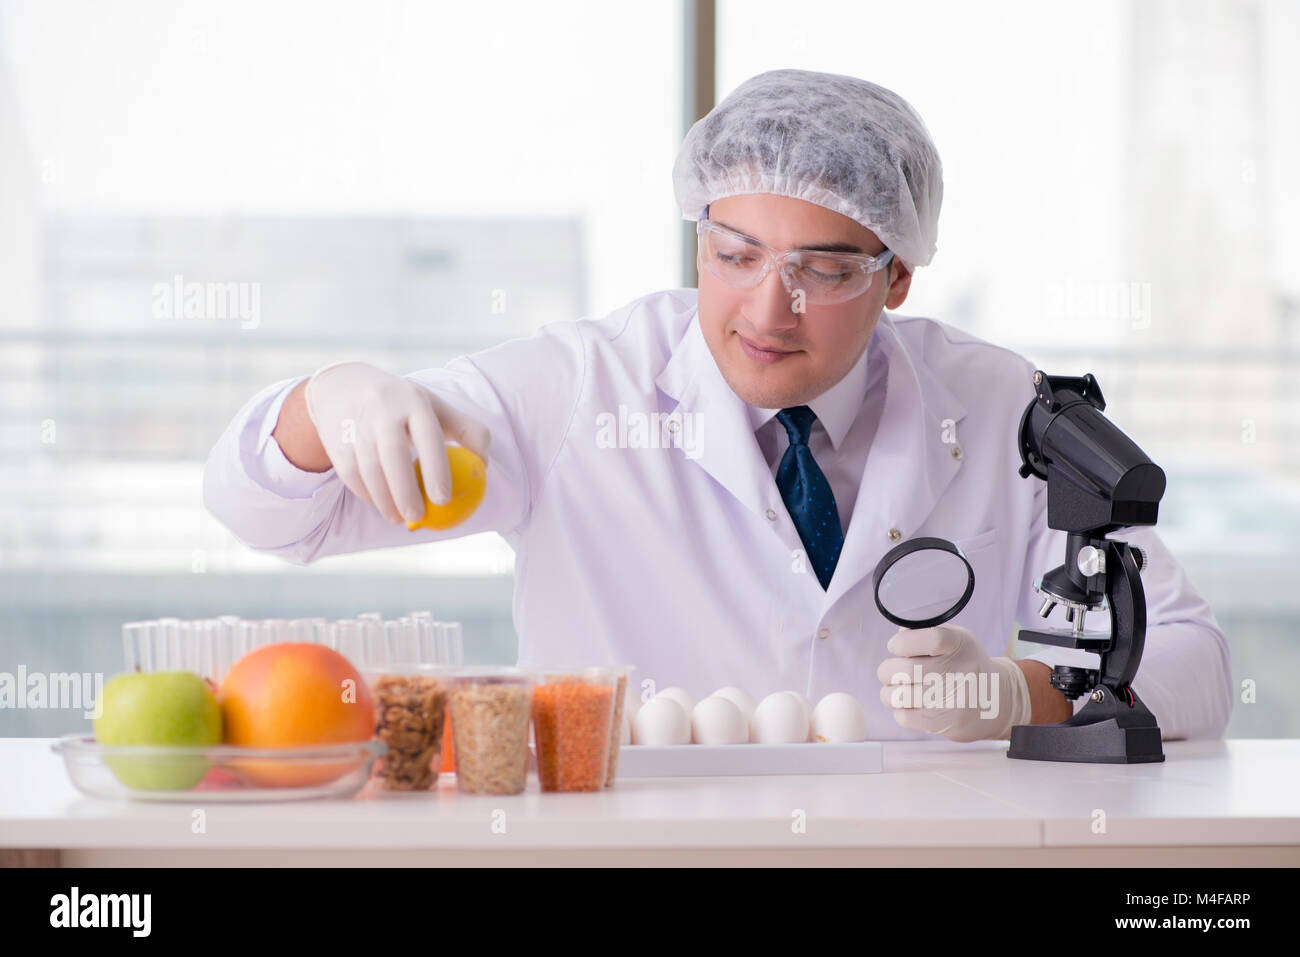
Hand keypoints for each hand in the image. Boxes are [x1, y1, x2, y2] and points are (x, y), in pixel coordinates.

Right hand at [303, 361, 490, 524]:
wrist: (344, 387)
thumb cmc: (404, 406)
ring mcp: (357, 425)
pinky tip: (382, 505)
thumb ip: (467, 432)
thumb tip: (484, 465)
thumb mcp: (436, 408)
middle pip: (393, 454)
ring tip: (401, 519)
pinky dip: (367, 494)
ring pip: (368, 468)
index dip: (436, 469)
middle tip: (418, 516)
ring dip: (384, 499)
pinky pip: (351, 474)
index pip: (427, 436)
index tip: (443, 499)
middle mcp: (383, 410)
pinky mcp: (337, 440)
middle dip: (405, 490)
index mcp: (413, 401)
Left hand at [876, 624, 1030, 741]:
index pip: (930, 638)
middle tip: (889, 671)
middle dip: (887, 670)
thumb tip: (899, 636)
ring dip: (888, 692)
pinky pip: (903, 717)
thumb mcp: (956, 640)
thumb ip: (926, 633)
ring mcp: (952, 700)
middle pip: (905, 670)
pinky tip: (909, 705)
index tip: (896, 646)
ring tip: (896, 690)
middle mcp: (959, 671)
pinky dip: (899, 710)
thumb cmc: (966, 666)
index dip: (903, 642)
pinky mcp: (945, 723)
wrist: (997, 701)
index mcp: (959, 645)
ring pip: (899, 696)